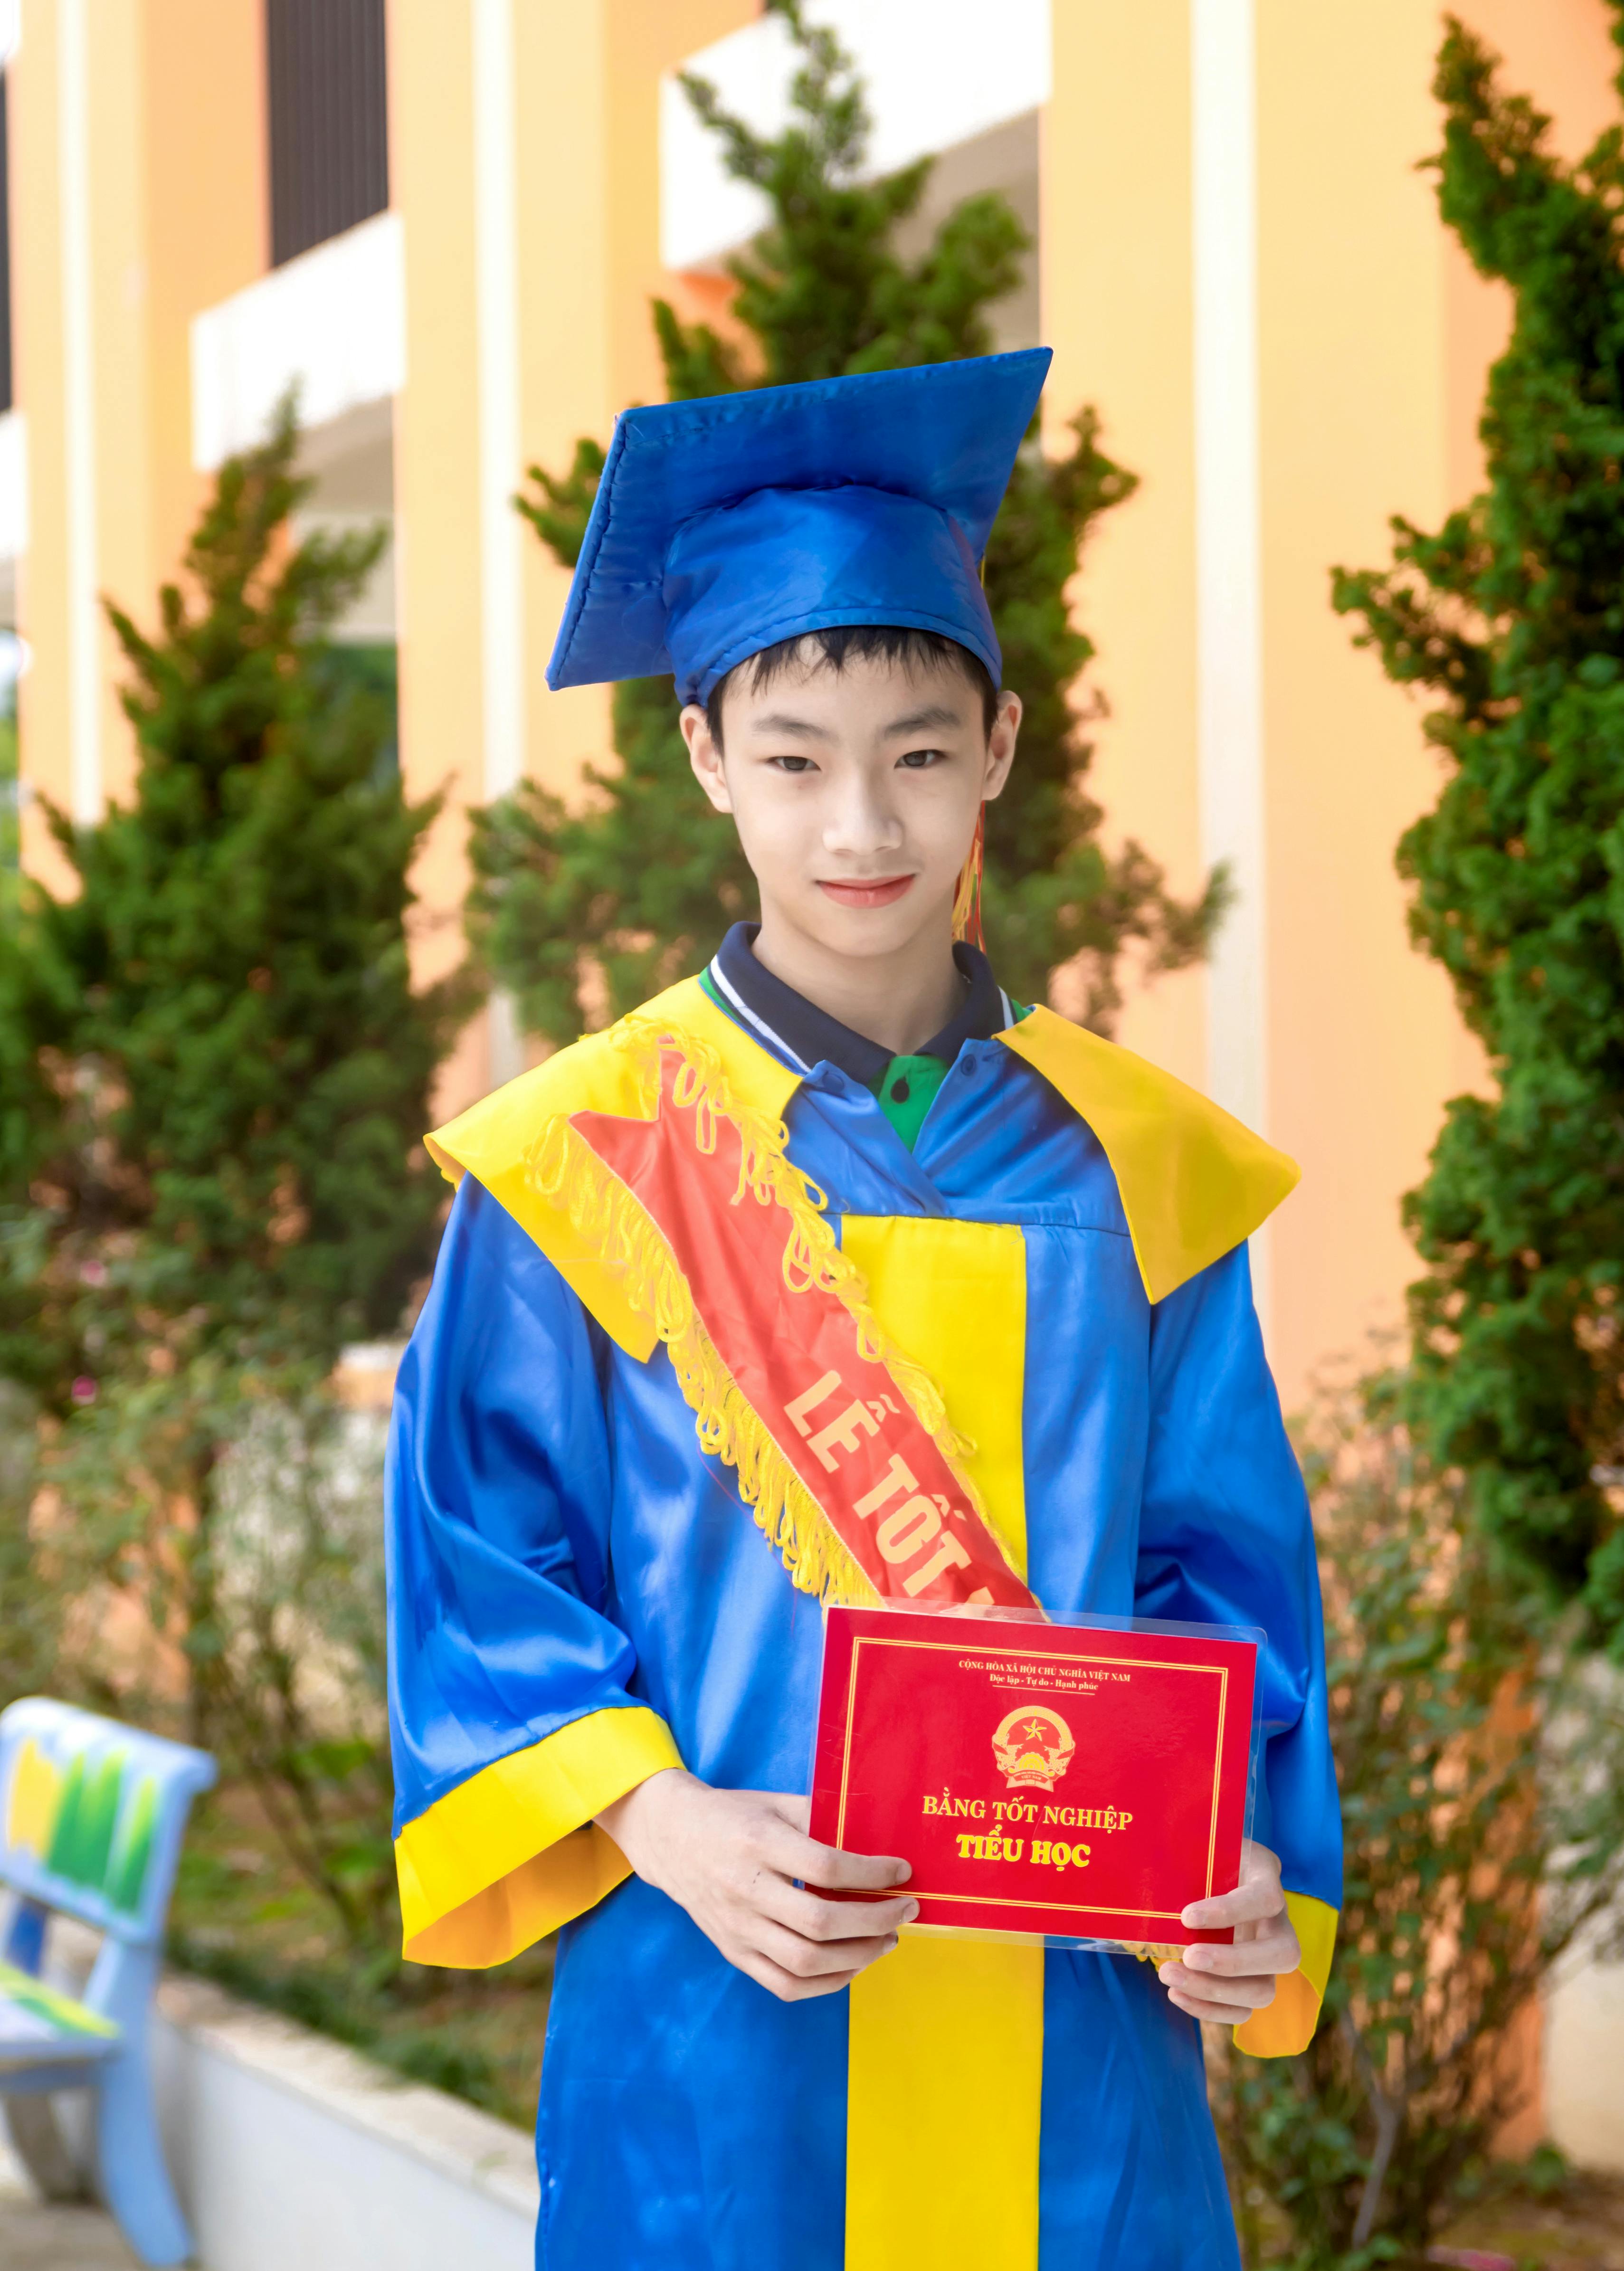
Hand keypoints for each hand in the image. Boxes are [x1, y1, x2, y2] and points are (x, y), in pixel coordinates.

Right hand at [596, 1769, 916, 2002]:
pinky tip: (853, 1964)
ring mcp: (737, 1928)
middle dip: (876, 1921)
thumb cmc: (732, 1816)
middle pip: (821, 1922)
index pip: (826, 1867)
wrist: (671, 1839)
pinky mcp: (734, 1953)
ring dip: (859, 1956)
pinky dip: (827, 1983)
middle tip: (906, 1910)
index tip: (902, 1871)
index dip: (872, 1873)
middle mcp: (745, 1889)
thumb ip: (821, 1820)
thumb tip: (877, 1843)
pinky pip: (785, 1985)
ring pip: (806, 1961)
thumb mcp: (775, 1804)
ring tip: (886, 1939)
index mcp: (757, 1843)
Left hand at [1157, 1838, 1299, 2025]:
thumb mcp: (1191, 1845)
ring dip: (1215, 1992)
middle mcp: (1278, 1919)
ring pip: (1264, 1990)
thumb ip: (1177, 1859)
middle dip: (1233, 1963)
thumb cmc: (1193, 1854)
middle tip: (1188, 1957)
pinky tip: (1177, 1994)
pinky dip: (1210, 2010)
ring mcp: (1269, 1955)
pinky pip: (1244, 2009)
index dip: (1229, 1912)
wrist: (1201, 1869)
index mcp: (1265, 1875)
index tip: (1186, 1917)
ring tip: (1169, 1976)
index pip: (1265, 1898)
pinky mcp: (1253, 1981)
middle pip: (1284, 1954)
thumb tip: (1143, 1885)